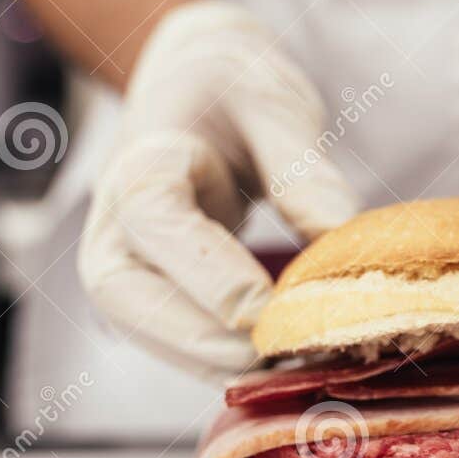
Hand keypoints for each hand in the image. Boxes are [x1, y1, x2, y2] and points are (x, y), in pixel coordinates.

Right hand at [79, 0, 359, 374]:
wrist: (192, 88)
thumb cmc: (233, 89)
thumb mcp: (275, 106)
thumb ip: (304, 173)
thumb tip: (345, 247)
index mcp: (141, 165)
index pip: (159, 224)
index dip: (217, 275)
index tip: (281, 310)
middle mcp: (113, 227)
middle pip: (138, 303)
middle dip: (219, 343)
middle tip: (300, 359)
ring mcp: (123, 272)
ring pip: (159, 340)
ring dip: (232, 365)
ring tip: (308, 369)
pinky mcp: (150, 302)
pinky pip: (186, 347)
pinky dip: (238, 364)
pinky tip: (294, 368)